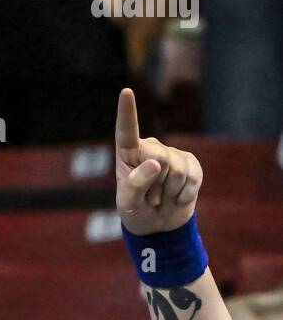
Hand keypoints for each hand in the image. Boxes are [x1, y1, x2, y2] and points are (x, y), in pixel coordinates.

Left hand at [115, 88, 202, 235]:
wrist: (159, 227)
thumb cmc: (136, 212)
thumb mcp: (128, 204)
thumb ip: (136, 184)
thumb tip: (155, 163)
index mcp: (128, 155)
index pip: (127, 131)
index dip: (127, 112)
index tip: (126, 92)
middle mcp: (150, 149)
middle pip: (160, 157)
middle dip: (157, 184)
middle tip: (151, 199)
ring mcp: (172, 155)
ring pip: (178, 169)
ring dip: (170, 192)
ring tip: (161, 199)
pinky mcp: (191, 164)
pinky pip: (193, 176)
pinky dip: (185, 194)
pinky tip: (177, 199)